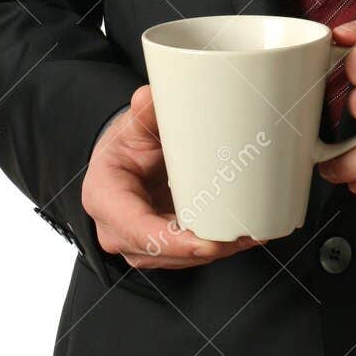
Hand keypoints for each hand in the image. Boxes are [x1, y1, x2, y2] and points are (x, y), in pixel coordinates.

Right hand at [81, 85, 260, 268]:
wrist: (121, 162)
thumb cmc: (122, 148)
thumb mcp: (130, 128)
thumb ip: (142, 114)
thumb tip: (149, 97)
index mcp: (105, 198)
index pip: (137, 228)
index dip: (172, 241)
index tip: (204, 243)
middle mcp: (118, 231)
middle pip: (163, 251)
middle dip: (205, 248)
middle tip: (242, 235)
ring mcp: (138, 245)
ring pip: (179, 259)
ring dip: (216, 251)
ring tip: (250, 234)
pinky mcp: (160, 248)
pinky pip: (187, 255)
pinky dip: (215, 248)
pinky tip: (243, 237)